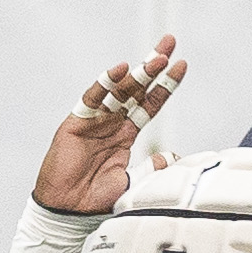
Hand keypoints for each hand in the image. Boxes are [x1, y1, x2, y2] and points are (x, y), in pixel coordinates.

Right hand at [33, 35, 188, 214]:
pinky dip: (105, 83)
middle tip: (170, 43)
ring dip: (138, 73)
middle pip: (137, 87)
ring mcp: (95, 120)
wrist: (70, 209)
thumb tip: (172, 156)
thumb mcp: (134, 182)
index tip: (182, 66)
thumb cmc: (98, 198)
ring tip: (157, 57)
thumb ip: (153, 168)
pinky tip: (121, 69)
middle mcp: (112, 122)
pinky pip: (93, 98)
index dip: (165, 86)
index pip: (150, 103)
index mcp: (126, 133)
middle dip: (154, 65)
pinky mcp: (77, 122)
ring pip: (119, 90)